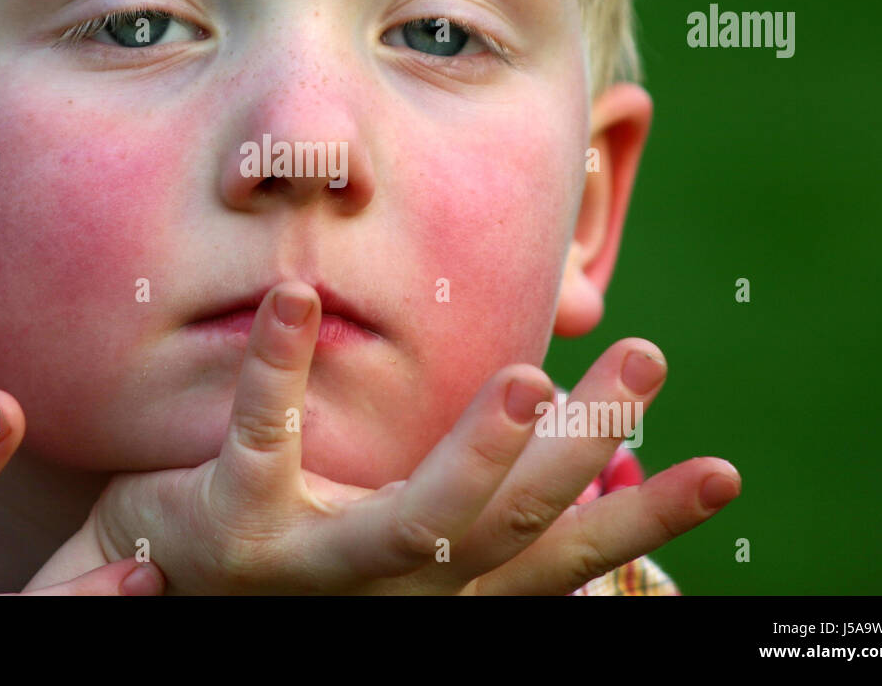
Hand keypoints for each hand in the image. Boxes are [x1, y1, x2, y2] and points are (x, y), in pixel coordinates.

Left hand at [30, 280, 738, 593]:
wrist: (161, 589)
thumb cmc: (292, 543)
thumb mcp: (395, 525)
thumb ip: (474, 491)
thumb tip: (566, 424)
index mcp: (435, 581)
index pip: (554, 557)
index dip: (638, 519)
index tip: (721, 470)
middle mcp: (390, 584)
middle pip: (507, 529)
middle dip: (583, 454)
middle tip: (644, 365)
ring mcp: (312, 559)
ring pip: (415, 520)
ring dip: (478, 452)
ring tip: (529, 377)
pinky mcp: (234, 521)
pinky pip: (261, 437)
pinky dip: (281, 366)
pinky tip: (299, 292)